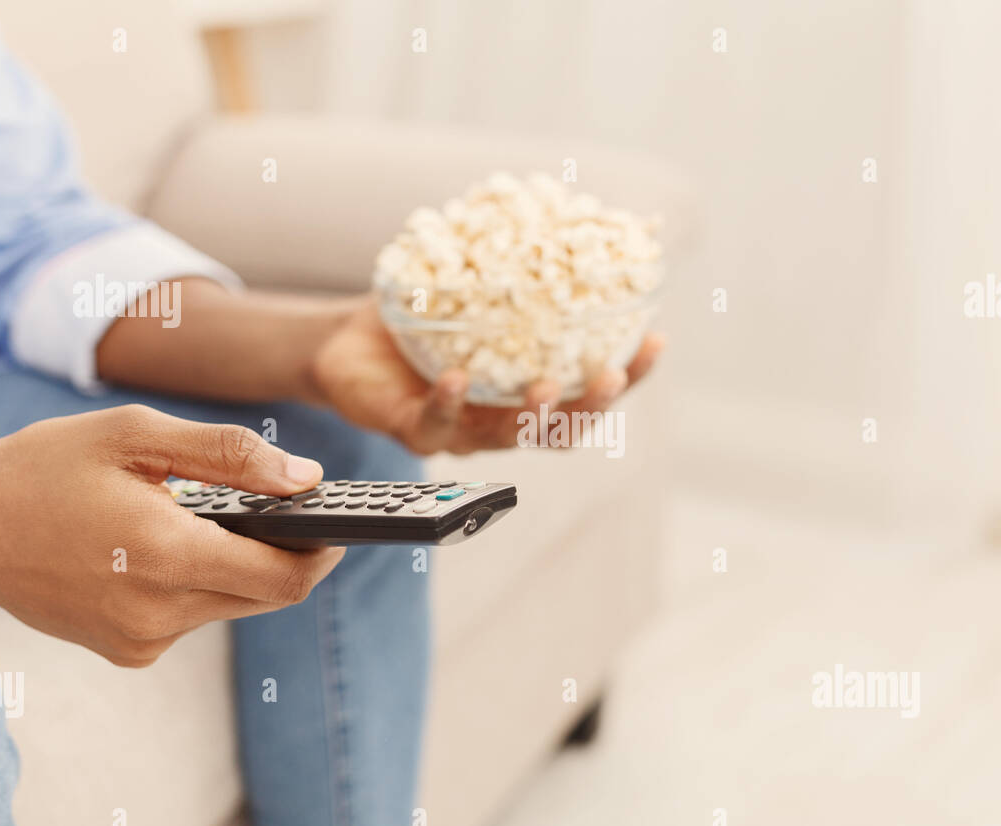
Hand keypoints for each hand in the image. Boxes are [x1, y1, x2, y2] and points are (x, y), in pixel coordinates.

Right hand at [0, 406, 343, 666]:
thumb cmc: (43, 469)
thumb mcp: (136, 436)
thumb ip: (230, 455)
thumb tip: (305, 478)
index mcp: (168, 556)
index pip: (285, 577)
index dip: (322, 553)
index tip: (337, 526)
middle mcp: (159, 612)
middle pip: (267, 595)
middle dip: (287, 557)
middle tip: (285, 514)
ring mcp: (142, 639)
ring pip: (231, 606)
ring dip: (237, 567)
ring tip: (205, 520)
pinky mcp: (128, 652)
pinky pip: (192, 618)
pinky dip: (197, 584)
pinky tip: (160, 550)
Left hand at [309, 296, 664, 454]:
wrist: (345, 343)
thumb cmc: (418, 317)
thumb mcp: (473, 285)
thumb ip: (516, 265)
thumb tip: (571, 213)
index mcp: (528, 385)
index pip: (590, 387)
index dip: (630, 371)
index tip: (655, 339)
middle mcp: (502, 415)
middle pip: (563, 428)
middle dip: (592, 406)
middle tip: (609, 377)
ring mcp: (462, 429)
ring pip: (507, 436)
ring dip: (533, 415)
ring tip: (545, 388)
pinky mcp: (416, 431)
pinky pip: (436, 426)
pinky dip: (449, 403)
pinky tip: (458, 378)